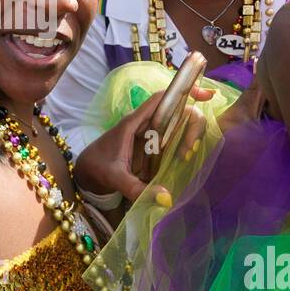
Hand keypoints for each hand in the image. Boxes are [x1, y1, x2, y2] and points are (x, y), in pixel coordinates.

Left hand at [74, 83, 212, 203]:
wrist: (85, 174)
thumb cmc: (97, 169)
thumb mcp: (115, 178)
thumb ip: (136, 188)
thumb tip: (167, 198)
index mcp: (134, 123)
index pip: (161, 99)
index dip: (182, 91)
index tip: (204, 94)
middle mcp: (144, 125)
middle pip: (175, 111)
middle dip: (191, 123)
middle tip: (191, 149)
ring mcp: (148, 135)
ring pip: (176, 124)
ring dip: (189, 134)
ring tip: (187, 155)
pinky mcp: (151, 146)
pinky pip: (172, 137)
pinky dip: (184, 143)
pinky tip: (187, 155)